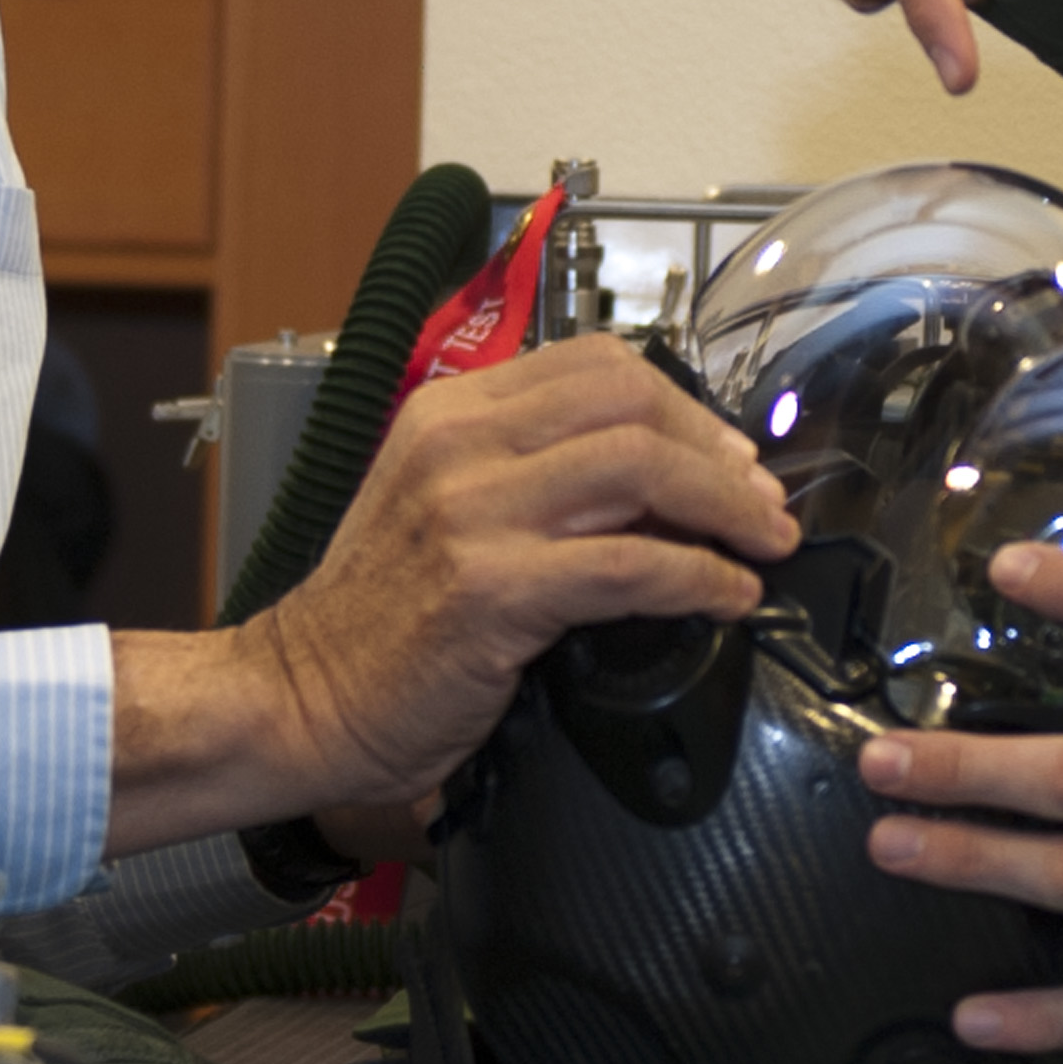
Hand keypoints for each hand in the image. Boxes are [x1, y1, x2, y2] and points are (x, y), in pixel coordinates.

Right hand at [102, 339, 789, 854]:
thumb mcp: (447, 514)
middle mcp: (460, 445)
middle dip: (717, 451)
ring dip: (725, 508)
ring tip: (762, 545)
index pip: (594, 365)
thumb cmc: (378, 622)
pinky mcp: (491, 587)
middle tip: (761, 502)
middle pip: (631, 401)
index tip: (726, 452)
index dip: (682, 404)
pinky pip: (629, 564)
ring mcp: (472, 512)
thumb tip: (658, 486)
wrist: (300, 698)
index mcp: (451, 415)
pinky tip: (726, 597)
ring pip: (641, 469)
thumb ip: (533, 481)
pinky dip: (698, 577)